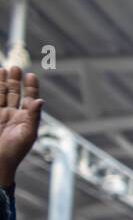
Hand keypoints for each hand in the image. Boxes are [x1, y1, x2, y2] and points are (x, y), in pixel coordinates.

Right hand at [0, 67, 43, 186]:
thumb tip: (40, 100)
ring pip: (2, 95)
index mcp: (26, 120)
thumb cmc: (15, 151)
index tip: (31, 76)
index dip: (31, 88)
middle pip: (15, 94)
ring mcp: (0, 115)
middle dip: (15, 81)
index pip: (30, 100)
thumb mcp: (27, 134)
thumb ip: (34, 117)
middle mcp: (13, 116)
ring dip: (3, 83)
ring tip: (5, 69)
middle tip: (16, 68)